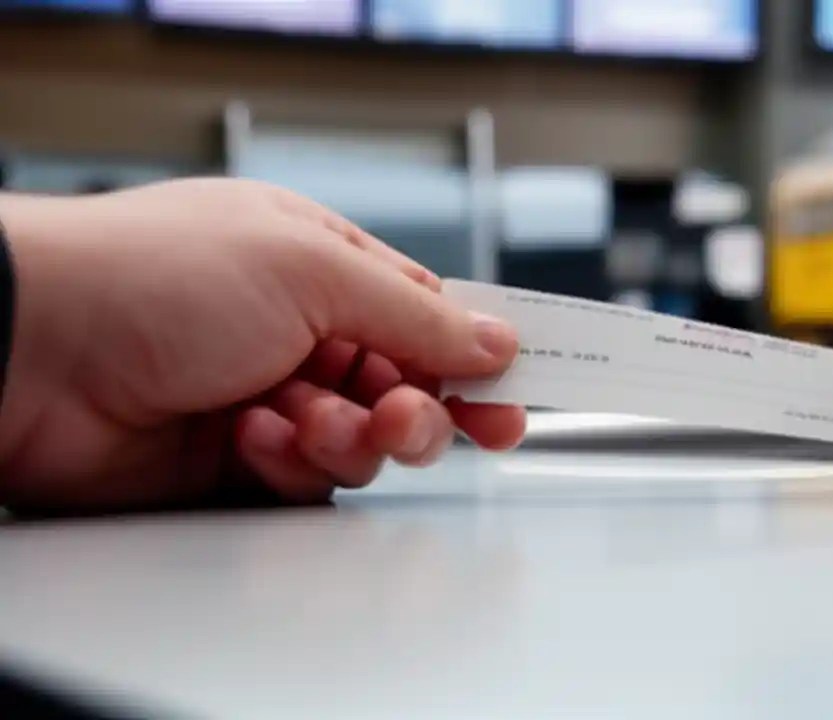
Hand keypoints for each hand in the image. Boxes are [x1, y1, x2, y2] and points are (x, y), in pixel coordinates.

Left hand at [0, 179, 524, 513]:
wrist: (29, 351)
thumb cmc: (153, 275)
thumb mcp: (311, 268)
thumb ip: (416, 315)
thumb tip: (497, 340)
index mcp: (324, 266)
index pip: (430, 316)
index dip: (480, 357)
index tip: (522, 391)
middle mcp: (303, 331)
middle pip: (409, 389)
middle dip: (418, 412)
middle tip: (403, 419)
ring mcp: (273, 396)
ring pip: (365, 443)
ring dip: (349, 438)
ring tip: (306, 421)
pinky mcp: (239, 459)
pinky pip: (307, 477)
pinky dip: (290, 460)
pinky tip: (249, 433)